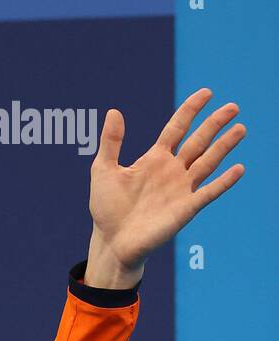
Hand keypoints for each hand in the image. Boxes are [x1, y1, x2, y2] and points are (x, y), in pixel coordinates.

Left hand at [85, 89, 245, 289]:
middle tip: (233, 107)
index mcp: (155, 159)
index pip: (177, 127)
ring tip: (241, 128)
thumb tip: (113, 112)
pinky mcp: (186, 209)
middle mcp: (172, 171)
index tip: (207, 93)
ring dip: (224, 146)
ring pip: (208, 161)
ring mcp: (181, 189)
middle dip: (215, 123)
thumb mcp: (104, 171)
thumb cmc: (107, 209)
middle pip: (198, 141)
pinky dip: (224, 182)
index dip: (191, 109)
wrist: (112, 242)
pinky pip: (209, 192)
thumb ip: (111, 142)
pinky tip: (238, 169)